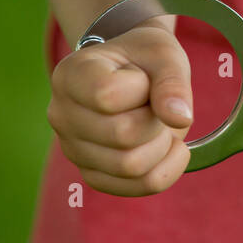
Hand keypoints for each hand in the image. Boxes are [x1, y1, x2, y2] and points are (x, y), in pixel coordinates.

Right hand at [47, 21, 193, 194]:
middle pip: (123, 136)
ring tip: (156, 123)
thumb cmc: (145, 61)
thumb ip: (172, 83)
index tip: (141, 77)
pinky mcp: (93, 175)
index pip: (107, 96)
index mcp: (70, 76)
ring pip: (132, 167)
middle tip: (155, 104)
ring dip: (162, 145)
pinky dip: (167, 168)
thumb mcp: (164, 56)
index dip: (141, 88)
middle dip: (156, 119)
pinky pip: (140, 186)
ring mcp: (73, 150)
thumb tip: (181, 119)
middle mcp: (61, 115)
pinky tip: (168, 145)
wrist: (134, 75)